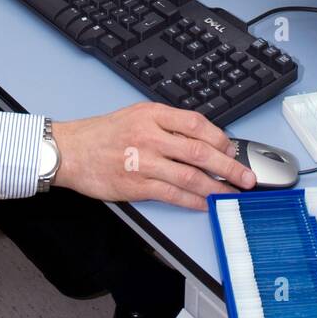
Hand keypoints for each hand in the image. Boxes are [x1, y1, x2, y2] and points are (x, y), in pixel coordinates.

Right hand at [52, 102, 255, 209]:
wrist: (70, 150)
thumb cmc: (102, 134)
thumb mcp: (135, 115)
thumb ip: (166, 124)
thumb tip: (201, 139)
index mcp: (152, 114)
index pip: (197, 123)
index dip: (220, 138)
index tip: (232, 149)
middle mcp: (150, 135)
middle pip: (200, 151)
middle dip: (229, 166)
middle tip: (246, 176)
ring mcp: (143, 161)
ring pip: (190, 176)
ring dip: (217, 187)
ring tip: (232, 193)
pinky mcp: (136, 185)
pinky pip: (173, 195)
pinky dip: (194, 201)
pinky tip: (206, 203)